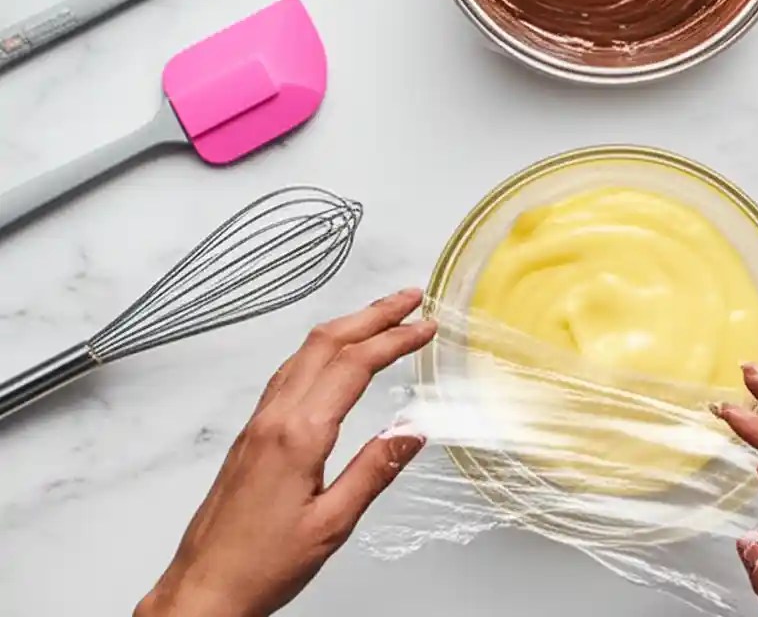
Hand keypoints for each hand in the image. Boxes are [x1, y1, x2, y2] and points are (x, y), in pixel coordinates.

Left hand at [135, 288, 437, 616]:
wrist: (204, 591)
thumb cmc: (260, 566)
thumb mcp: (333, 523)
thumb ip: (375, 470)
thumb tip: (412, 430)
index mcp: (297, 436)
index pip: (354, 366)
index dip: (394, 340)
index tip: (426, 327)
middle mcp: (273, 420)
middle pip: (325, 344)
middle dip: (372, 315)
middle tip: (410, 299)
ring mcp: (257, 425)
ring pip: (303, 354)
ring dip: (345, 327)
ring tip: (380, 317)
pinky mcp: (250, 437)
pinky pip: (287, 375)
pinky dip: (320, 352)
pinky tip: (332, 358)